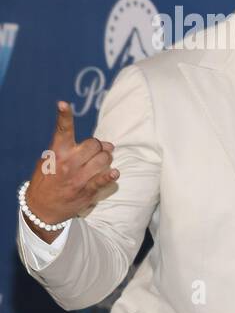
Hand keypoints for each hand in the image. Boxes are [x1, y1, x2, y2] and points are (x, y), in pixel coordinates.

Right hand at [23, 101, 117, 239]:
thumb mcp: (50, 161)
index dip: (63, 116)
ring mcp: (77, 177)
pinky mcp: (86, 191)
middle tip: (96, 152)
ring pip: (104, 159)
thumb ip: (74, 149)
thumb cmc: (49, 179)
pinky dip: (111, 175)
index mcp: (57, 153)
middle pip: (95, 144)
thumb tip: (107, 144)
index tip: (63, 104)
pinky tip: (115, 173)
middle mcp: (67, 163)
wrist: (41, 208)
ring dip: (107, 159)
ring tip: (101, 163)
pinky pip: (103, 180)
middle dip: (99, 146)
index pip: (62, 131)